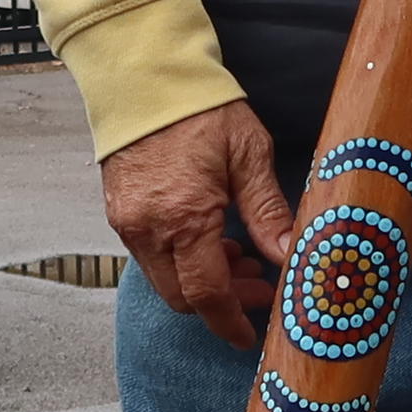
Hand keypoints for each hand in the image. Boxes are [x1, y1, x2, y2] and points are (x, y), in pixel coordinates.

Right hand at [106, 97, 294, 344]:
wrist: (145, 75)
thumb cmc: (201, 109)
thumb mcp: (249, 155)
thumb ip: (269, 213)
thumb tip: (293, 256)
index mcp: (183, 219)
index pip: (208, 295)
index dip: (232, 321)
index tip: (252, 335)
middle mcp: (147, 229)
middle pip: (183, 298)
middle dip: (222, 303)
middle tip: (259, 284)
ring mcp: (127, 223)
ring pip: (165, 280)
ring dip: (202, 280)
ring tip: (239, 253)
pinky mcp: (119, 212)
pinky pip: (150, 256)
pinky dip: (181, 260)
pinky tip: (209, 235)